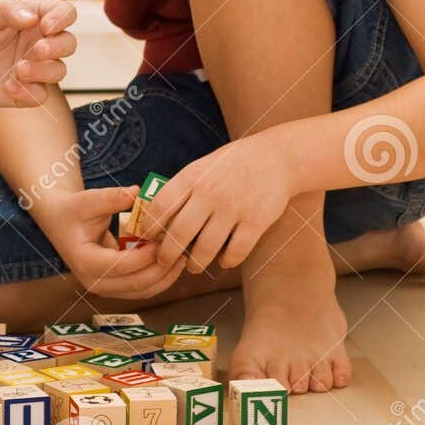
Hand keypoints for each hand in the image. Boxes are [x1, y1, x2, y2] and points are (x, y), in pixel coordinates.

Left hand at [0, 0, 76, 106]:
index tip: (45, 26)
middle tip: (35, 51)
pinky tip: (8, 86)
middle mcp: (40, 42)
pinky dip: (28, 92)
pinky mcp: (27, 91)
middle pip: (68, 43)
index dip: (63, 18)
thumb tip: (33, 18)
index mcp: (35, 17)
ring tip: (18, 69)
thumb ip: (8, 9)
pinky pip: (41, 96)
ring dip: (43, 71)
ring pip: (59, 71)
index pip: (64, 12)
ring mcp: (36, 68)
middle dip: (57, 47)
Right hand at [39, 183, 186, 300]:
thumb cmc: (74, 210)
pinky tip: (173, 263)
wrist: (61, 222)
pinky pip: (142, 289)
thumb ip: (112, 198)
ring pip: (142, 291)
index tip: (164, 240)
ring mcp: (104, 288)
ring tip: (183, 257)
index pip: (121, 265)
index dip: (146, 255)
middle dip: (162, 269)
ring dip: (165, 277)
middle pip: (136, 284)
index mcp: (85, 262)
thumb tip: (138, 192)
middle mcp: (93, 282)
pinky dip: (159, 279)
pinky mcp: (115, 288)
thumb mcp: (88, 200)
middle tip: (182, 250)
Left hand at [140, 133, 295, 273]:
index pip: (161, 206)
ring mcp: (233, 208)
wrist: (277, 157)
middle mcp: (210, 192)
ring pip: (205, 248)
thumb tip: (157, 217)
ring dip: (195, 264)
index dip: (150, 226)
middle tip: (164, 262)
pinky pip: (236, 251)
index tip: (147, 238)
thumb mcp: (202, 167)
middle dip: (167, 254)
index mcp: (192, 177)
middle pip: (179, 233)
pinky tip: (224, 261)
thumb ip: (182, 189)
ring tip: (193, 267)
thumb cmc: (232, 164)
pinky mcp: (256, 222)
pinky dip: (227, 261)